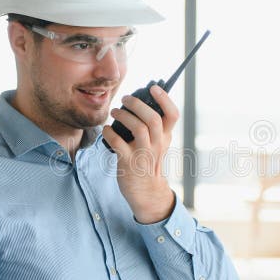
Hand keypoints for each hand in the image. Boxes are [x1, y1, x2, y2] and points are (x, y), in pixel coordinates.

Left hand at [102, 85, 178, 223]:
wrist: (146, 191)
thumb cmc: (148, 161)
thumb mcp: (158, 143)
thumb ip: (154, 126)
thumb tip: (138, 101)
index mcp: (165, 136)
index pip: (173, 115)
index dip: (165, 99)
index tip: (153, 88)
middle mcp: (157, 144)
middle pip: (153, 119)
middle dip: (137, 104)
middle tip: (125, 98)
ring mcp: (143, 154)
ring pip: (138, 128)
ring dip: (123, 116)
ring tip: (114, 112)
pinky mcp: (128, 163)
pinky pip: (117, 143)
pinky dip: (109, 133)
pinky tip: (106, 130)